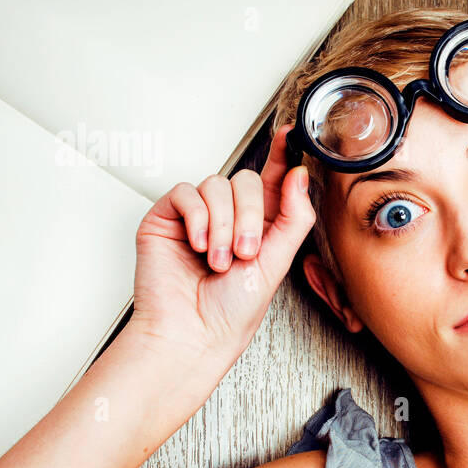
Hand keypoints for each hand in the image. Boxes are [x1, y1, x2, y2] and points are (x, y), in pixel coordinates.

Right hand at [129, 125, 314, 367]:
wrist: (192, 333)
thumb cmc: (232, 311)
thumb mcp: (277, 262)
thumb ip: (293, 217)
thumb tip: (300, 175)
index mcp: (261, 225)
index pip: (272, 180)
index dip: (283, 155)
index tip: (291, 135)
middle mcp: (230, 217)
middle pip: (246, 181)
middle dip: (248, 217)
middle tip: (244, 252)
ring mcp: (198, 216)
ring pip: (216, 185)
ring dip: (222, 224)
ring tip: (218, 260)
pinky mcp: (168, 217)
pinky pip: (186, 192)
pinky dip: (197, 218)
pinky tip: (198, 245)